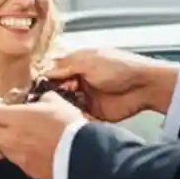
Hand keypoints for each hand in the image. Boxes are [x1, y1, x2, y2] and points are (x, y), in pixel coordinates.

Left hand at [0, 92, 85, 178]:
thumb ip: (41, 99)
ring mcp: (16, 156)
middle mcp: (9, 138)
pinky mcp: (25, 169)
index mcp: (14, 117)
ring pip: (2, 146)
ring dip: (7, 139)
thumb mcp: (55, 101)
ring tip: (23, 135)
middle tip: (9, 120)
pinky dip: (20, 152)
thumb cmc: (67, 124)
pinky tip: (34, 149)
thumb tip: (40, 100)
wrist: (80, 155)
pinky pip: (16, 158)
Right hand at [43, 48, 179, 121]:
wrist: (143, 86)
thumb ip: (66, 65)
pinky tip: (64, 118)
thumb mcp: (89, 60)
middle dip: (50, 93)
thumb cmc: (120, 67)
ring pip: (64, 103)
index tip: (36, 85)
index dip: (46, 78)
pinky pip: (76, 115)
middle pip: (57, 88)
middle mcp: (80, 80)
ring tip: (52, 109)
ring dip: (59, 106)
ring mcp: (86, 97)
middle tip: (43, 99)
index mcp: (79, 63)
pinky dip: (70, 117)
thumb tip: (46, 71)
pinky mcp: (93, 112)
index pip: (55, 71)